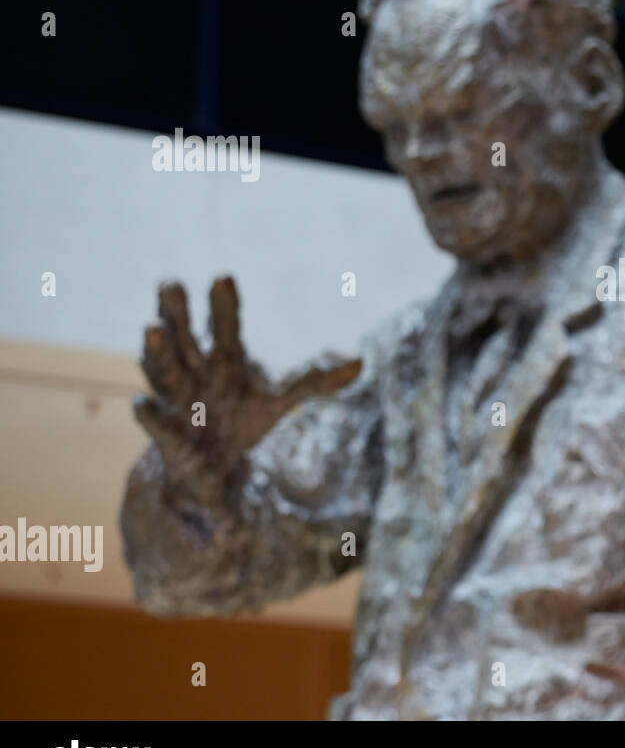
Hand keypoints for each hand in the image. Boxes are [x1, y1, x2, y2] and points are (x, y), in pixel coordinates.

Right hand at [133, 277, 361, 490]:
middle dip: (175, 312)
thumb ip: (314, 382)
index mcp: (223, 357)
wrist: (211, 469)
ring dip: (157, 352)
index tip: (224, 278)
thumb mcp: (281, 401)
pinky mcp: (167, 434)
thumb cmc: (242, 420)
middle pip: (182, 336)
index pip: (224, 325)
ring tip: (152, 328)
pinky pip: (154, 421)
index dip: (223, 304)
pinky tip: (141, 402)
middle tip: (170, 284)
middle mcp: (194, 372)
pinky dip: (148, 412)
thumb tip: (360, 362)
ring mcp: (177, 401)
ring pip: (162, 372)